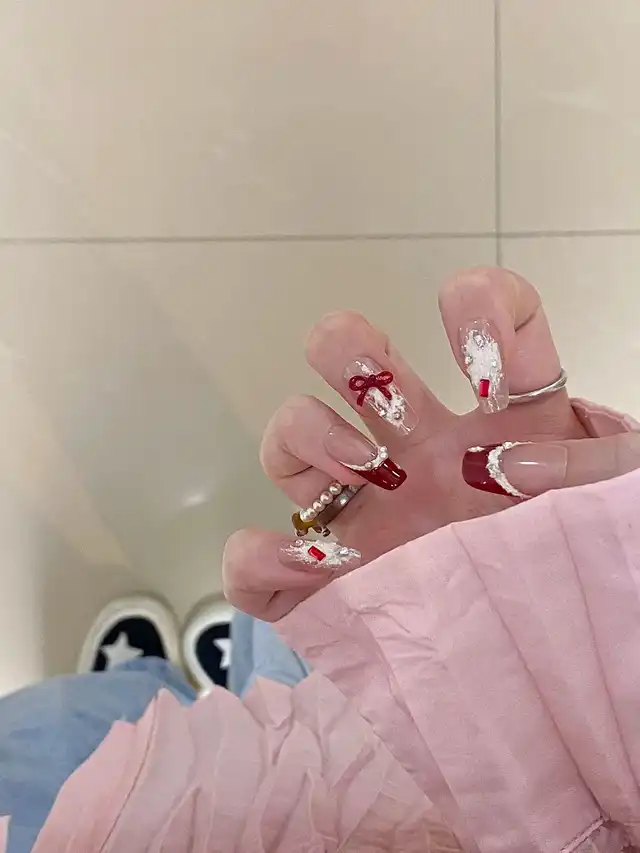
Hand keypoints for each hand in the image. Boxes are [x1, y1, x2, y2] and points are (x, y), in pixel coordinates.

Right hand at [224, 267, 619, 620]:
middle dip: (348, 346)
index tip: (488, 367)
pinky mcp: (324, 585)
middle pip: (352, 355)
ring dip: (306, 432)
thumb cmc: (591, 578)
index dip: (477, 308)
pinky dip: (258, 556)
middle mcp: (418, 455)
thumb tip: (501, 463)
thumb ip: (589, 467)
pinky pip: (252, 561)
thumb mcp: (617, 505)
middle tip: (386, 400)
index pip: (481, 320)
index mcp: (498, 425)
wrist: (557, 679)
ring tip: (366, 476)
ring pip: (290, 435)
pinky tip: (316, 565)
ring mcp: (365, 515)